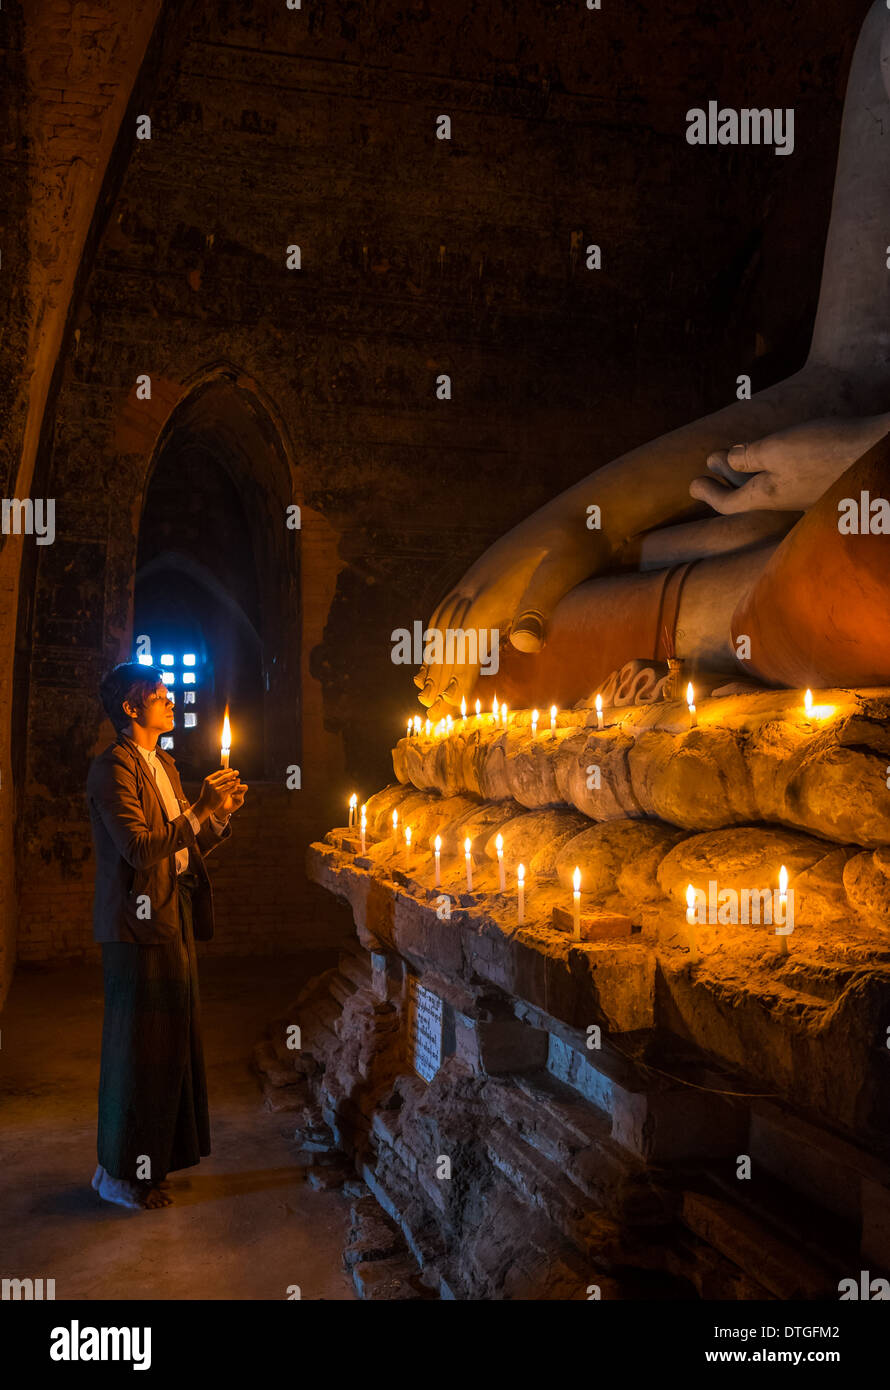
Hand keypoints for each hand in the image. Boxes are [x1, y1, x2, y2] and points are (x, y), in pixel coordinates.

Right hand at [197, 768, 238, 815]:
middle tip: (237, 772)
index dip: (226, 771)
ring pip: (228, 783)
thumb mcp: (208, 785)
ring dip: (234, 781)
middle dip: (232, 774)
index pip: (219, 773)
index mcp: (208, 779)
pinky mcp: (221, 795)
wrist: (204, 805)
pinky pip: (230, 790)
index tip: (231, 770)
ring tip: (238, 779)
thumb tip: (225, 772)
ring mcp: (216, 789)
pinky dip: (234, 787)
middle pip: (225, 777)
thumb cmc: (207, 794)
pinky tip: (236, 786)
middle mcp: (212, 784)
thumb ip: (215, 779)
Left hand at [217, 778, 246, 815]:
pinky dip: (236, 795)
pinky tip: (231, 796)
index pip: (233, 777)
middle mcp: (237, 788)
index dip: (230, 775)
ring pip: (245, 787)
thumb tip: (217, 774)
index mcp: (232, 784)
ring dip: (238, 786)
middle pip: (239, 780)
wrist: (220, 809)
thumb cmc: (217, 798)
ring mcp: (240, 794)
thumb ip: (219, 783)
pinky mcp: (240, 801)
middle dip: (234, 779)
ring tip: (233, 787)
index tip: (224, 776)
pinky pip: (241, 797)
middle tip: (230, 780)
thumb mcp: (218, 790)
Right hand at [414, 498, 603, 719]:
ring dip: (432, 657)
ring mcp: (475, 579)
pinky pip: (449, 608)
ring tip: (423, 685)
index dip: (454, 683)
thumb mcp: (562, 575)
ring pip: (443, 626)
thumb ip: (539, 608)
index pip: (465, 650)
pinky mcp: (482, 572)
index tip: (443, 713)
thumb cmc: (574, 545)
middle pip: (447, 642)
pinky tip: (440, 638)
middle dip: (437, 679)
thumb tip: (526, 643)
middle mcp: (474, 589)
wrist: (578, 510)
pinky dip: (439, 631)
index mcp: (490, 597)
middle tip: (427, 713)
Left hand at [689, 415, 889, 514]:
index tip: (692, 483)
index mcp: (767, 495)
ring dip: (746, 472)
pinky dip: (769, 468)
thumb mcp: (775, 449)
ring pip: (766, 487)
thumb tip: (728, 460)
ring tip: (733, 456)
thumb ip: (749, 456)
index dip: (708, 494)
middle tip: (709, 466)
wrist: (875, 452)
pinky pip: (784, 479)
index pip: (728, 503)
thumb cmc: (824, 451)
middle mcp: (784, 500)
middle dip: (725, 480)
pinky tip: (773, 455)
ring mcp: (804, 494)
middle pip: (746, 496)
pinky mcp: (821, 482)